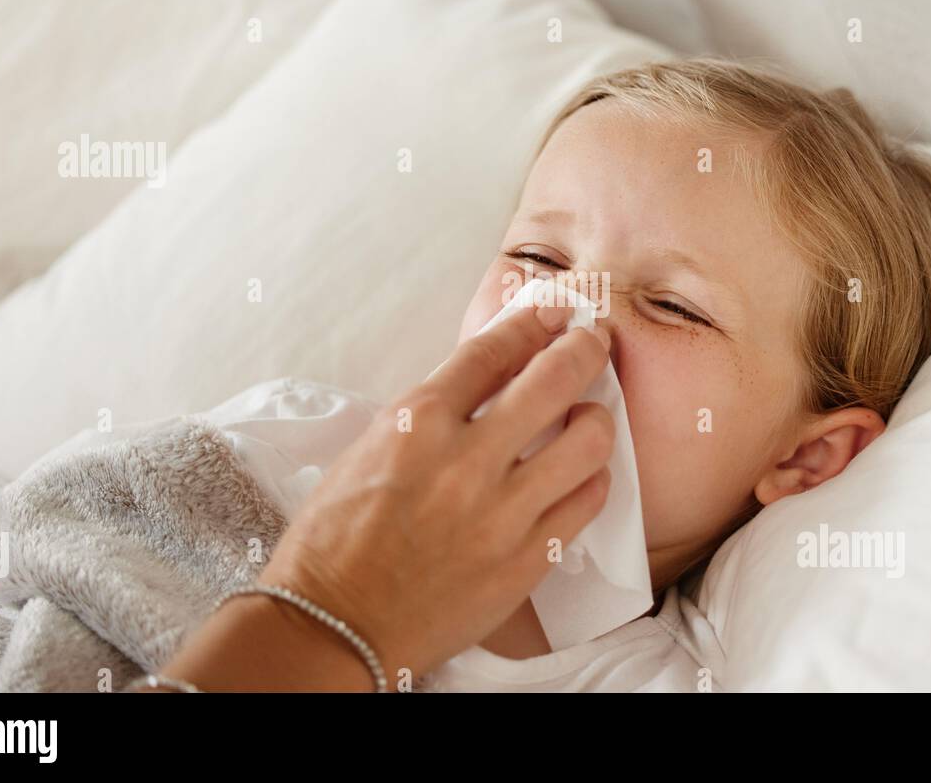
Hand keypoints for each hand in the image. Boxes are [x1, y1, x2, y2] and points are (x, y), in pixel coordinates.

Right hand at [259, 302, 614, 684]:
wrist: (334, 623)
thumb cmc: (337, 539)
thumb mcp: (372, 448)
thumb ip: (434, 411)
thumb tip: (494, 375)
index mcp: (416, 422)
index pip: (493, 349)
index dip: (533, 319)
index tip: (554, 308)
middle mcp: (465, 460)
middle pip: (554, 378)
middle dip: (585, 347)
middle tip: (593, 341)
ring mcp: (501, 513)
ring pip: (588, 441)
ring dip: (596, 418)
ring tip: (588, 418)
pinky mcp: (525, 561)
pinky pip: (586, 503)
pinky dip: (591, 479)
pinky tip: (581, 475)